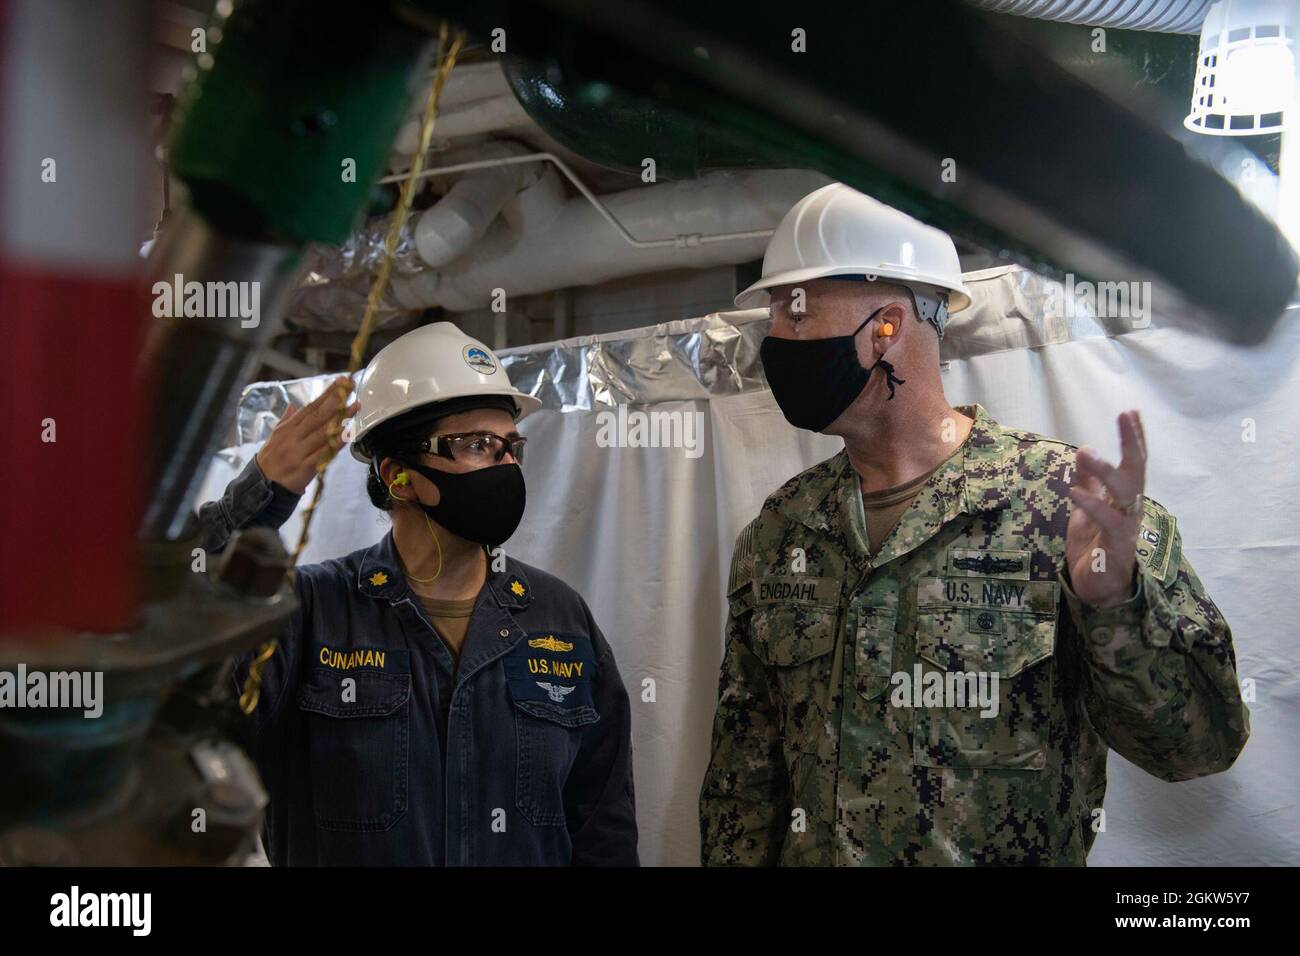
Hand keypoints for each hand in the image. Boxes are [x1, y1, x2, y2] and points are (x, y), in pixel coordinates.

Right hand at [254, 375, 358, 494]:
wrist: (260, 487)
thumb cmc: (270, 461)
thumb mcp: (274, 437)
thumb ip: (286, 421)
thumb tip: (292, 405)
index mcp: (287, 428)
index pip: (310, 407)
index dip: (327, 394)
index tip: (341, 383)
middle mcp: (293, 437)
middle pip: (317, 416)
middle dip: (335, 400)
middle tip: (351, 387)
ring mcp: (298, 452)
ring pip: (322, 432)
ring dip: (340, 419)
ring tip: (355, 407)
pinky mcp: (304, 468)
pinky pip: (323, 454)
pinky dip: (335, 444)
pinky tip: (347, 435)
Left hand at [1066, 410, 1146, 608]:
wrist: (1097, 589)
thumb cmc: (1094, 546)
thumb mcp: (1086, 507)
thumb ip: (1088, 481)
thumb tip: (1085, 447)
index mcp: (1123, 499)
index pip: (1132, 464)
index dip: (1133, 439)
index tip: (1130, 412)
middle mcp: (1130, 510)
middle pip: (1136, 472)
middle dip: (1132, 444)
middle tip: (1126, 416)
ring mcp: (1126, 529)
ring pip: (1123, 495)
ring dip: (1106, 472)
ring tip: (1089, 452)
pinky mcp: (1116, 549)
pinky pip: (1107, 524)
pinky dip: (1091, 507)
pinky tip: (1074, 492)